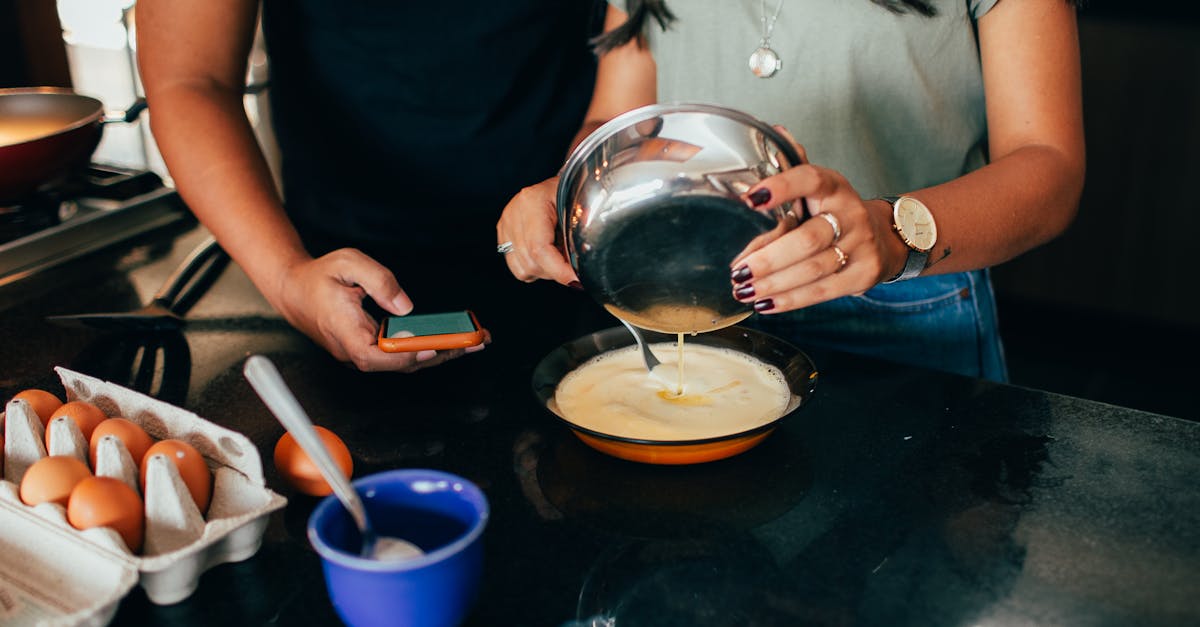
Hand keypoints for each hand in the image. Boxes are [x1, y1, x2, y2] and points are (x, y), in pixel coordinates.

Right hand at [272, 249, 486, 371]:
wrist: (294, 291)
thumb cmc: (320, 277)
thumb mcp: (348, 263)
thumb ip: (378, 280)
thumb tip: (405, 306)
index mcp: (344, 331)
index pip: (374, 355)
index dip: (404, 355)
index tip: (431, 349)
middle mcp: (352, 350)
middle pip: (398, 363)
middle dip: (439, 354)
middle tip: (475, 342)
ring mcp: (360, 354)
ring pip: (402, 363)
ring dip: (439, 354)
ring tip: (473, 342)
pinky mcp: (368, 351)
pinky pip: (399, 356)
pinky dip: (426, 349)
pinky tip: (450, 341)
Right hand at [496, 177, 578, 285]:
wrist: (558, 183)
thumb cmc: (571, 191)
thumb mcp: (579, 207)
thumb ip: (580, 234)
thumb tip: (579, 265)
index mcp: (532, 202)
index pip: (539, 248)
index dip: (558, 270)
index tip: (576, 280)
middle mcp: (513, 213)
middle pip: (531, 262)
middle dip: (555, 271)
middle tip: (573, 266)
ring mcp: (505, 224)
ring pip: (523, 269)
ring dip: (545, 270)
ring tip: (559, 256)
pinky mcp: (503, 234)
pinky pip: (516, 266)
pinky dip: (535, 268)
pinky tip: (546, 256)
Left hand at [729, 133, 903, 313]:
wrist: (885, 237)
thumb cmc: (836, 212)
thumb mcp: (817, 188)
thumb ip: (791, 169)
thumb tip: (773, 133)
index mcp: (833, 186)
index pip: (809, 179)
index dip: (781, 186)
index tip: (750, 198)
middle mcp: (851, 213)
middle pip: (808, 238)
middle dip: (769, 258)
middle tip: (738, 271)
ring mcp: (861, 245)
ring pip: (814, 268)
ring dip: (774, 283)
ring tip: (744, 290)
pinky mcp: (864, 274)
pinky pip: (823, 291)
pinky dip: (791, 299)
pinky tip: (766, 303)